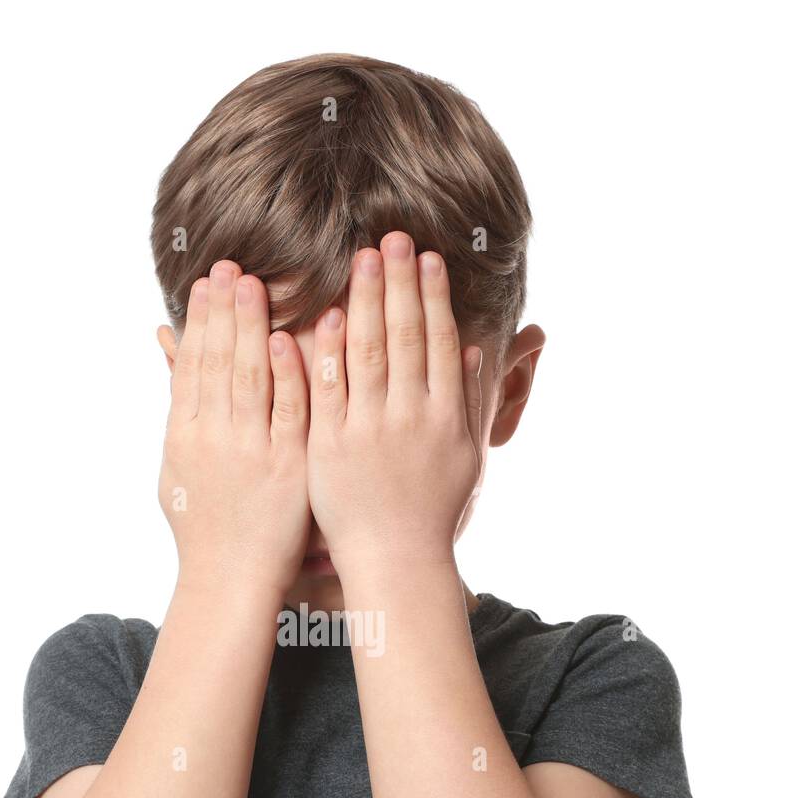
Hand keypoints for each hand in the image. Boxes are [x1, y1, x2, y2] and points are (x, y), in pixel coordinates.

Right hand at [158, 260, 310, 594]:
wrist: (230, 578)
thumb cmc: (206, 522)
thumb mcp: (178, 462)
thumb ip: (177, 400)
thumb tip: (164, 342)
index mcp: (184, 436)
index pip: (193, 366)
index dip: (200, 321)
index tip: (208, 282)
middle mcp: (212, 438)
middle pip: (217, 362)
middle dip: (224, 311)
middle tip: (232, 265)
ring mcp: (249, 452)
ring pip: (248, 378)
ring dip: (249, 328)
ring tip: (255, 284)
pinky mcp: (285, 467)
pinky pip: (286, 412)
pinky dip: (285, 374)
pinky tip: (286, 338)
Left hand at [305, 233, 482, 575]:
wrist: (395, 559)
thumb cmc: (432, 510)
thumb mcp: (465, 456)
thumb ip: (469, 400)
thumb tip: (476, 349)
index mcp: (444, 416)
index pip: (439, 342)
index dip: (433, 296)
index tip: (427, 257)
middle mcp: (409, 418)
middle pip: (405, 337)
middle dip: (399, 283)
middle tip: (392, 237)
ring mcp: (367, 431)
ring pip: (366, 353)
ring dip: (365, 300)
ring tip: (362, 258)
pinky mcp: (330, 447)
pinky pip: (326, 390)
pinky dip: (324, 351)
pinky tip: (322, 314)